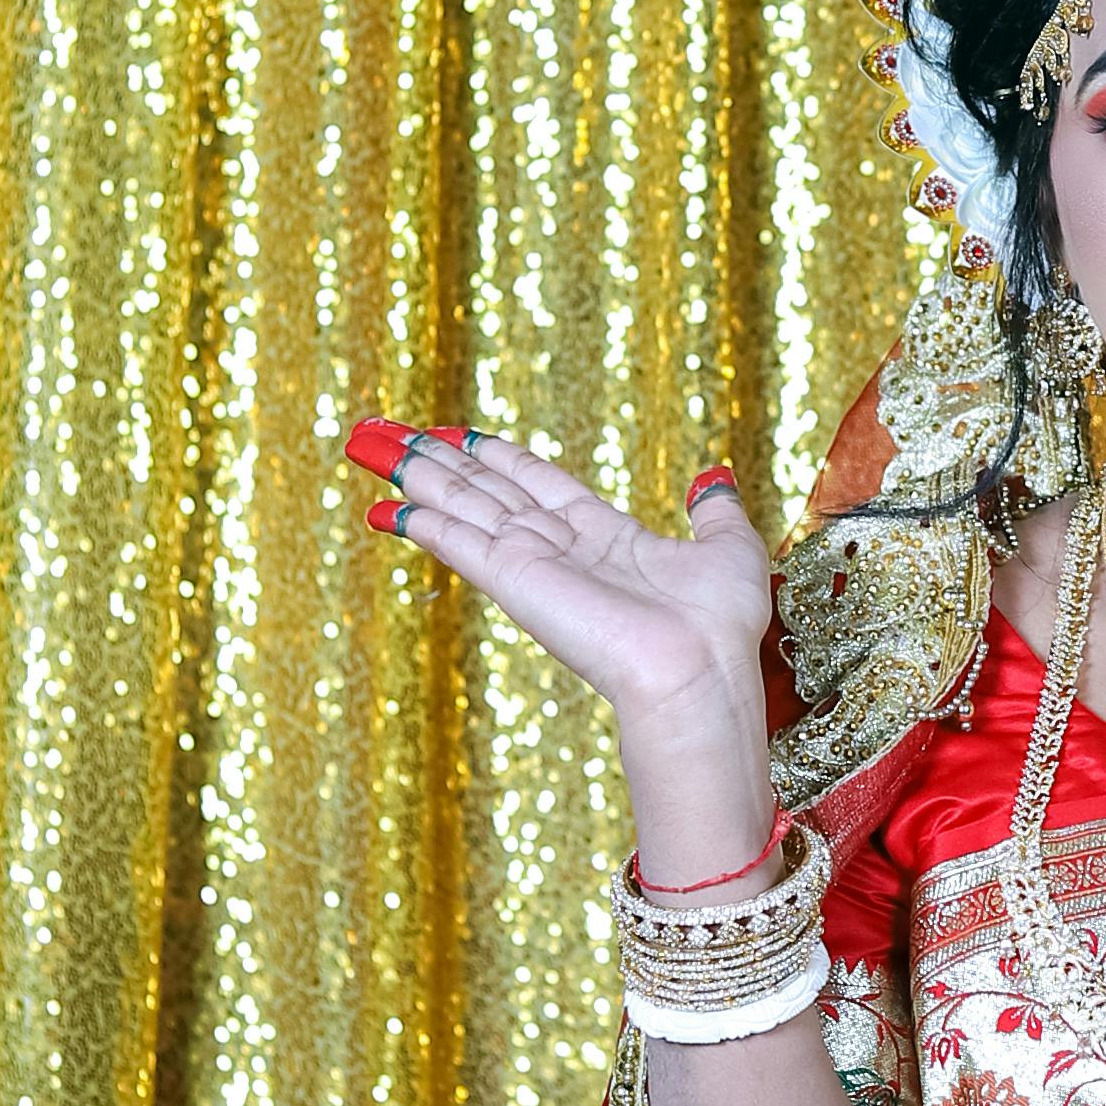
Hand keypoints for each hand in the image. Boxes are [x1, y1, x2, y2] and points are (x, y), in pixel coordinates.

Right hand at [346, 421, 777, 868]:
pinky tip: (391, 506)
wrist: (699, 672)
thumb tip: (713, 479)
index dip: (498, 457)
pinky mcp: (516, 582)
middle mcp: (563, 551)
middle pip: (488, 491)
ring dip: (419, 478)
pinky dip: (426, 522)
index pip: (538, 485)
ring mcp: (536, 567)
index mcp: (608, 539)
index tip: (461, 434)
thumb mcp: (730, 548)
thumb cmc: (720, 625)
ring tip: (374, 449)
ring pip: (466, 508)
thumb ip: (715, 512)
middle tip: (390, 433)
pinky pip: (462, 543)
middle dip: (439, 461)